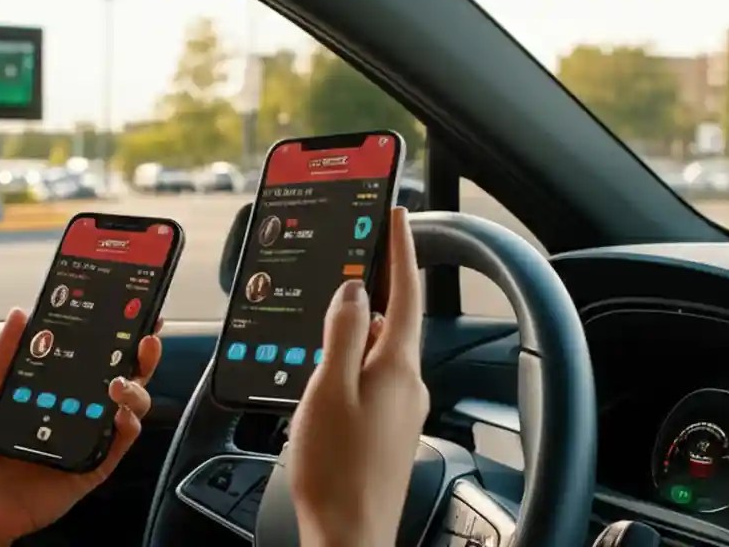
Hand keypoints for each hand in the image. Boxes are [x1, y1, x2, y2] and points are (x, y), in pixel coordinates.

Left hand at [0, 310, 163, 546]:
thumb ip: (3, 353)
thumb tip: (21, 313)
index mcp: (59, 390)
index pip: (97, 357)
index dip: (118, 335)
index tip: (133, 312)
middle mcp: (80, 410)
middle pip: (125, 377)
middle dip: (143, 355)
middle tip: (145, 339)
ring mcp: (90, 437)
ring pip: (132, 407)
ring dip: (136, 390)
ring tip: (120, 384)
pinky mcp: (94, 465)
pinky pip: (121, 443)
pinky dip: (128, 426)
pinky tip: (120, 415)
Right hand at [290, 207, 428, 546]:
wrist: (349, 538)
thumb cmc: (335, 471)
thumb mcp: (328, 388)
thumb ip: (343, 334)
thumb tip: (355, 291)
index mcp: (398, 366)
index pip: (408, 291)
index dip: (401, 248)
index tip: (397, 215)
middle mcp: (409, 385)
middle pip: (393, 320)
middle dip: (369, 293)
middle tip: (345, 266)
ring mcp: (402, 410)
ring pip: (380, 354)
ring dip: (355, 336)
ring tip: (319, 334)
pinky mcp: (390, 433)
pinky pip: (373, 382)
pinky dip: (352, 368)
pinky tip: (324, 383)